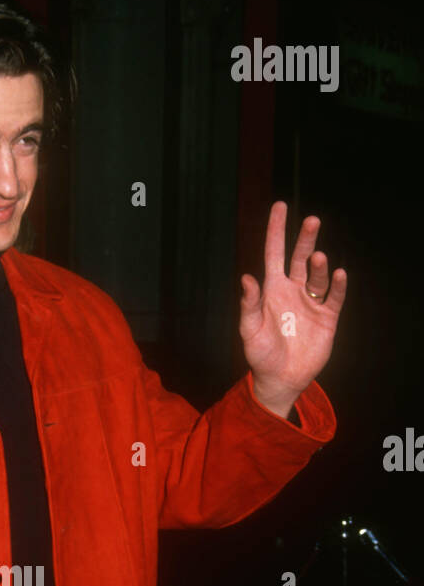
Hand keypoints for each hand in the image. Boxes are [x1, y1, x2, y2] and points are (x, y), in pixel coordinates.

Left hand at [239, 200, 346, 414]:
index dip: (276, 230)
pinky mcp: (327, 317)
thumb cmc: (260, 355)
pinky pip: (334, 297)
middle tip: (311, 220)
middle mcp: (292, 291)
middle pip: (300, 258)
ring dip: (318, 266)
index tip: (280, 206)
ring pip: (317, 276)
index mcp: (272, 290)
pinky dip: (337, 286)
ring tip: (317, 258)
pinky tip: (338, 274)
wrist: (281, 379)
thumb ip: (248, 305)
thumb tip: (247, 278)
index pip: (274, 253)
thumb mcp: (249, 331)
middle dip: (305, 238)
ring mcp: (311, 303)